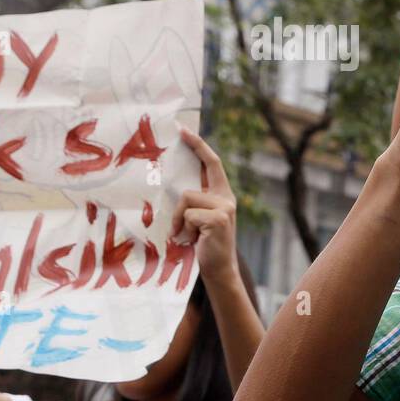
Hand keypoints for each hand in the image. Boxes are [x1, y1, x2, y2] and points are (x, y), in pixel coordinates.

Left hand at [169, 126, 238, 286]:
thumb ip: (195, 203)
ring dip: (181, 217)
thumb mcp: (200, 220)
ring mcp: (224, 207)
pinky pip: (189, 213)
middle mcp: (226, 198)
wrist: (219, 271)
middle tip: (180, 129)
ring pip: (188, 196)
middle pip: (205, 168)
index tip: (185, 130)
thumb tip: (173, 188)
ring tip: (186, 234)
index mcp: (222, 195)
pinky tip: (191, 240)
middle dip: (194, 145)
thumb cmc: (205, 246)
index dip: (200, 146)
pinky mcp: (218, 218)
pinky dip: (184, 227)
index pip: (213, 163)